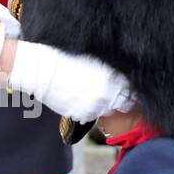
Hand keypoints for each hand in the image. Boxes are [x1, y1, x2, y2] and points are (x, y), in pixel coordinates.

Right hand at [0, 40, 133, 122]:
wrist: (42, 70)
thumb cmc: (66, 58)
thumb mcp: (95, 59)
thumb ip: (111, 70)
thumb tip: (121, 76)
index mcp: (113, 79)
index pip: (131, 90)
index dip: (127, 88)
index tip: (122, 86)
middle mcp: (107, 95)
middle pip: (123, 103)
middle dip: (118, 98)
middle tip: (107, 90)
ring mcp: (94, 107)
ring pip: (108, 110)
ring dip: (103, 104)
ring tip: (90, 92)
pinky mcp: (82, 115)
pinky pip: (92, 115)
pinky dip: (89, 109)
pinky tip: (79, 97)